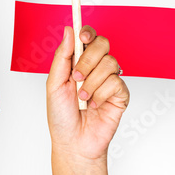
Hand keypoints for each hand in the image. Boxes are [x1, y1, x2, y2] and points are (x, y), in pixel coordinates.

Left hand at [46, 26, 128, 161]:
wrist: (73, 143)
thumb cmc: (61, 116)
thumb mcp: (54, 84)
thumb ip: (62, 57)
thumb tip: (68, 31)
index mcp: (79, 62)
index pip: (88, 38)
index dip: (87, 32)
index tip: (82, 36)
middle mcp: (96, 68)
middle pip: (102, 44)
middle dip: (87, 60)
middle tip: (76, 77)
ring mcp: (109, 80)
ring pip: (109, 63)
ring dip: (92, 82)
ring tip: (83, 98)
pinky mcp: (120, 94)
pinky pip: (116, 82)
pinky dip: (101, 94)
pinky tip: (94, 105)